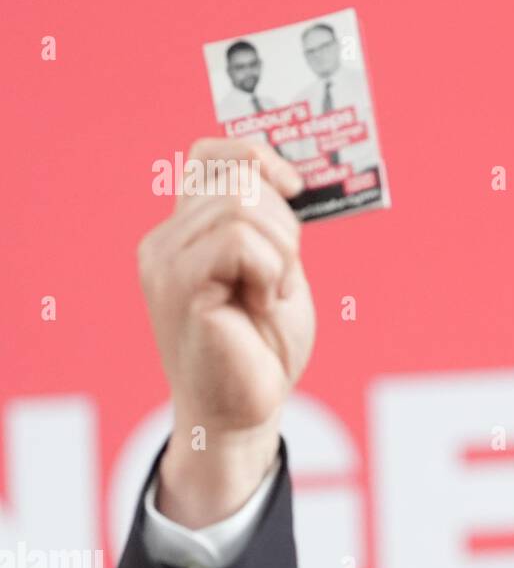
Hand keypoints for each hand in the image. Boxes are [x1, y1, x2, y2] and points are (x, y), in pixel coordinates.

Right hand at [140, 137, 314, 528]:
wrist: (244, 412)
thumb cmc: (261, 347)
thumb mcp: (273, 270)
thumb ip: (265, 225)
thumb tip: (280, 174)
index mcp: (184, 232)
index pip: (210, 155)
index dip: (255, 155)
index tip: (293, 188)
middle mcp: (165, 242)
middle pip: (239, 178)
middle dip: (284, 223)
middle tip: (283, 277)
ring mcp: (167, 263)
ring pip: (242, 205)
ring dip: (281, 252)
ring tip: (271, 295)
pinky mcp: (180, 287)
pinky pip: (240, 241)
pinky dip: (271, 271)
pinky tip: (262, 306)